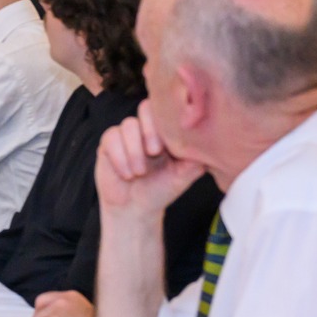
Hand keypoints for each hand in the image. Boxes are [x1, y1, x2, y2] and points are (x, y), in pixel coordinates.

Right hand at [93, 102, 204, 217]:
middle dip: (150, 131)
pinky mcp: (108, 143)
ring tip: (140, 172)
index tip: (169, 146)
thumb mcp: (184, 176)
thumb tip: (208, 145)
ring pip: (128, 125)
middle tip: (154, 153)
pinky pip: (111, 138)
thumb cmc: (161, 189)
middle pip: (145, 107)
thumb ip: (196, 159)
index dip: (167, 122)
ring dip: (135, 150)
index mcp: (166, 132)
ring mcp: (125, 134)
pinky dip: (120, 158)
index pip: (167, 109)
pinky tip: (127, 174)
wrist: (136, 209)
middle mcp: (145, 128)